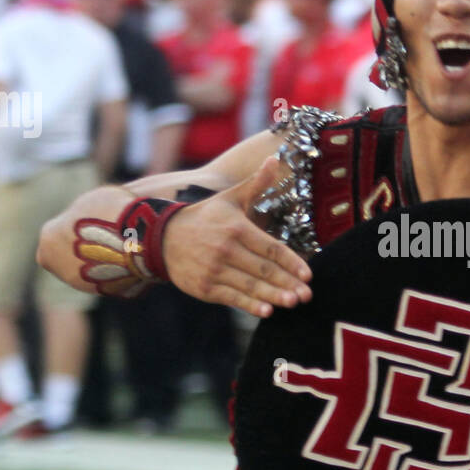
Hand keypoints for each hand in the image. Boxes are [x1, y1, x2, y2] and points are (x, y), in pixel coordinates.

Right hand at [161, 156, 312, 317]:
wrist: (161, 237)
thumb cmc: (205, 217)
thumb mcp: (230, 198)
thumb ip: (256, 183)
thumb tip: (275, 159)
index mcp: (237, 228)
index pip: (271, 248)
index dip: (291, 262)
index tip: (309, 274)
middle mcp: (226, 250)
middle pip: (263, 270)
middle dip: (287, 283)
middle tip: (307, 294)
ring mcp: (214, 270)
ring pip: (250, 286)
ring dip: (273, 296)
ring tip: (293, 302)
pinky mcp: (204, 287)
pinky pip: (232, 298)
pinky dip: (250, 305)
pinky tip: (267, 311)